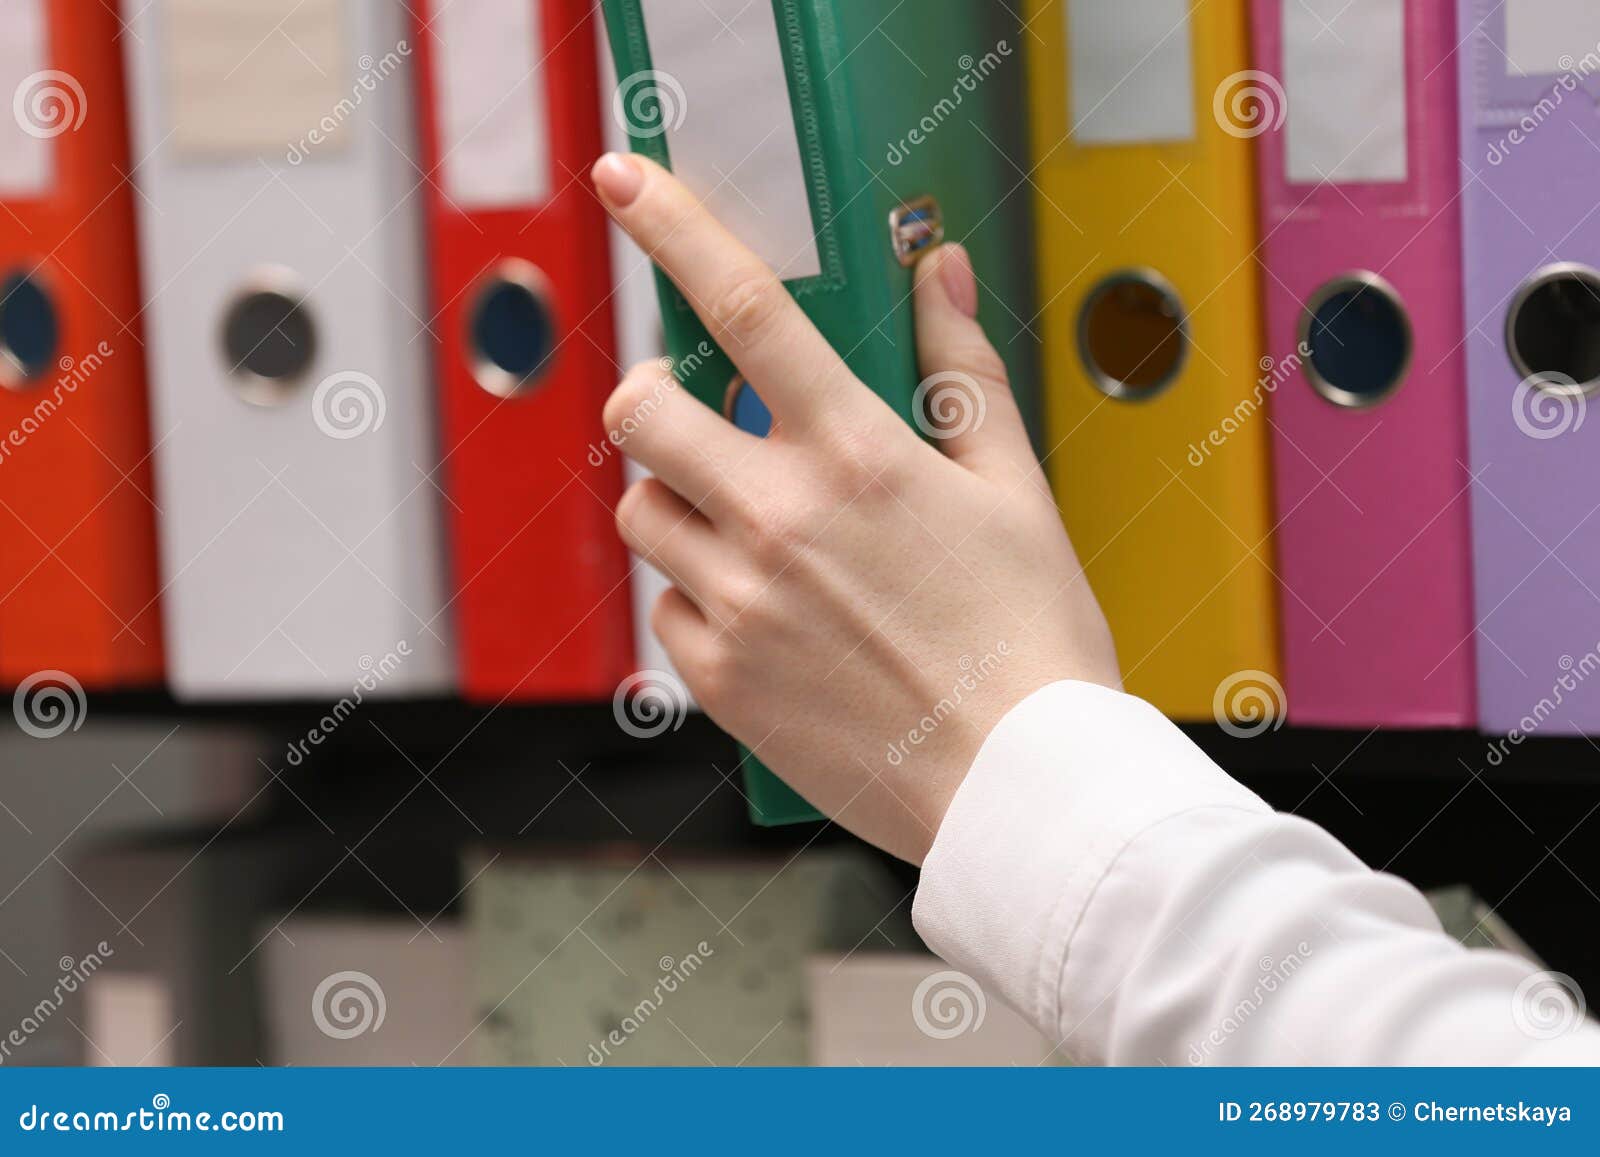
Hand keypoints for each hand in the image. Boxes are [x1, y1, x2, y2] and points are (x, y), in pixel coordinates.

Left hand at [594, 153, 1120, 863]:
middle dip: (652, 393)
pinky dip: (695, 591)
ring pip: (639, 510)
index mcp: (857, 455)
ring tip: (743, 520)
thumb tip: (937, 271)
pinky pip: (664, 607)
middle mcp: (779, 519)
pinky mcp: (719, 680)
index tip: (626, 177)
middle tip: (693, 409)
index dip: (672, 226)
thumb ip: (959, 368)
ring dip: (674, 495)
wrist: (1019, 786)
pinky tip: (763, 607)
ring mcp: (739, 603)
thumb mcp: (1013, 487)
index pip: (743, 307)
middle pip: (639, 410)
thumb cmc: (1030, 638)